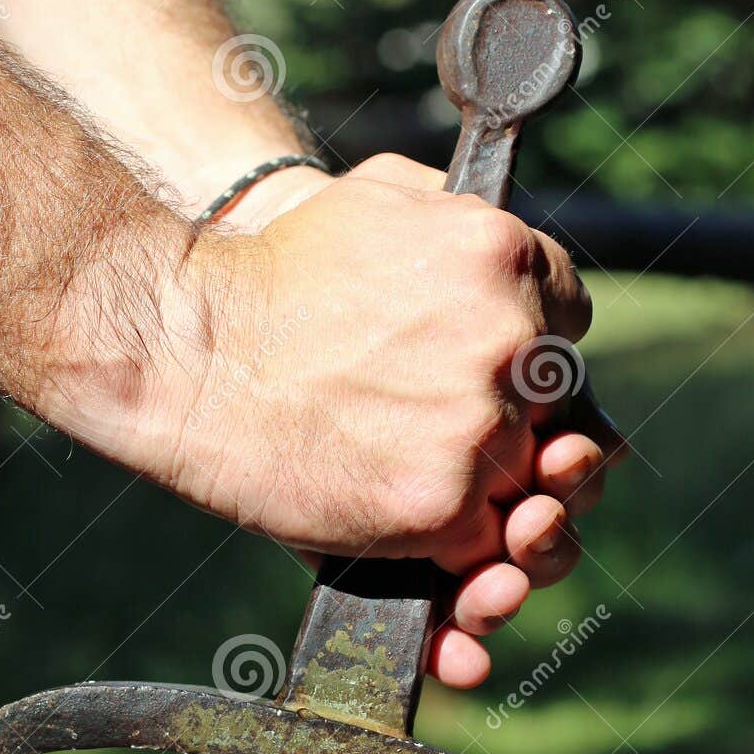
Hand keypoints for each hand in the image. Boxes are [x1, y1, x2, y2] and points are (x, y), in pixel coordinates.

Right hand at [77, 155, 625, 688]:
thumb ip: (460, 219)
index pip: (569, 322)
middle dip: (522, 430)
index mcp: (505, 256)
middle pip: (558, 411)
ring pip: (529, 486)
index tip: (496, 376)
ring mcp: (482, 427)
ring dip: (498, 501)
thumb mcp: (380, 197)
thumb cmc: (268, 272)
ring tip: (449, 497)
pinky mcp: (443, 503)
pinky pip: (481, 546)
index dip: (531, 357)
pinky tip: (420, 540)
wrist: (184, 345)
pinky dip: (455, 555)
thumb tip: (511, 262)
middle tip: (469, 444)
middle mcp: (514, 342)